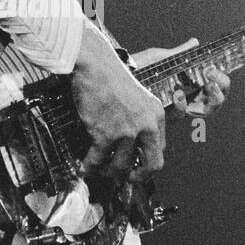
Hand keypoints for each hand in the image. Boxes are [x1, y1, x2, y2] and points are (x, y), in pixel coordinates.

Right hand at [71, 23, 165, 182]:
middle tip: (128, 179)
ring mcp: (127, 131)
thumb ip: (139, 118)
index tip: (139, 165)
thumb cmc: (111, 76)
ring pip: (122, 166)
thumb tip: (131, 141)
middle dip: (139, 177)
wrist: (95, 66)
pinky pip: (97, 160)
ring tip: (100, 169)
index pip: (160, 148)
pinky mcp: (106, 134)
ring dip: (109, 172)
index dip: (148, 161)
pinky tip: (84, 167)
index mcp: (156, 114)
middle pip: (153, 165)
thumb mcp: (136, 96)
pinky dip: (89, 167)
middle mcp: (146, 125)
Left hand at [129, 38, 230, 117]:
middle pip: (214, 104)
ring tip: (204, 84)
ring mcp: (176, 108)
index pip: (215, 88)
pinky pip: (178, 115)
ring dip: (207, 99)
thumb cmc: (139, 67)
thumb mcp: (162, 58)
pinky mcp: (163, 115)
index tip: (215, 69)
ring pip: (202, 112)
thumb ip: (181, 53)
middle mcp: (187, 98)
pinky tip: (178, 93)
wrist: (117, 72)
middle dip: (220, 92)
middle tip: (212, 79)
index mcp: (190, 84)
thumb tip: (194, 42)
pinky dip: (181, 104)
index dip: (222, 82)